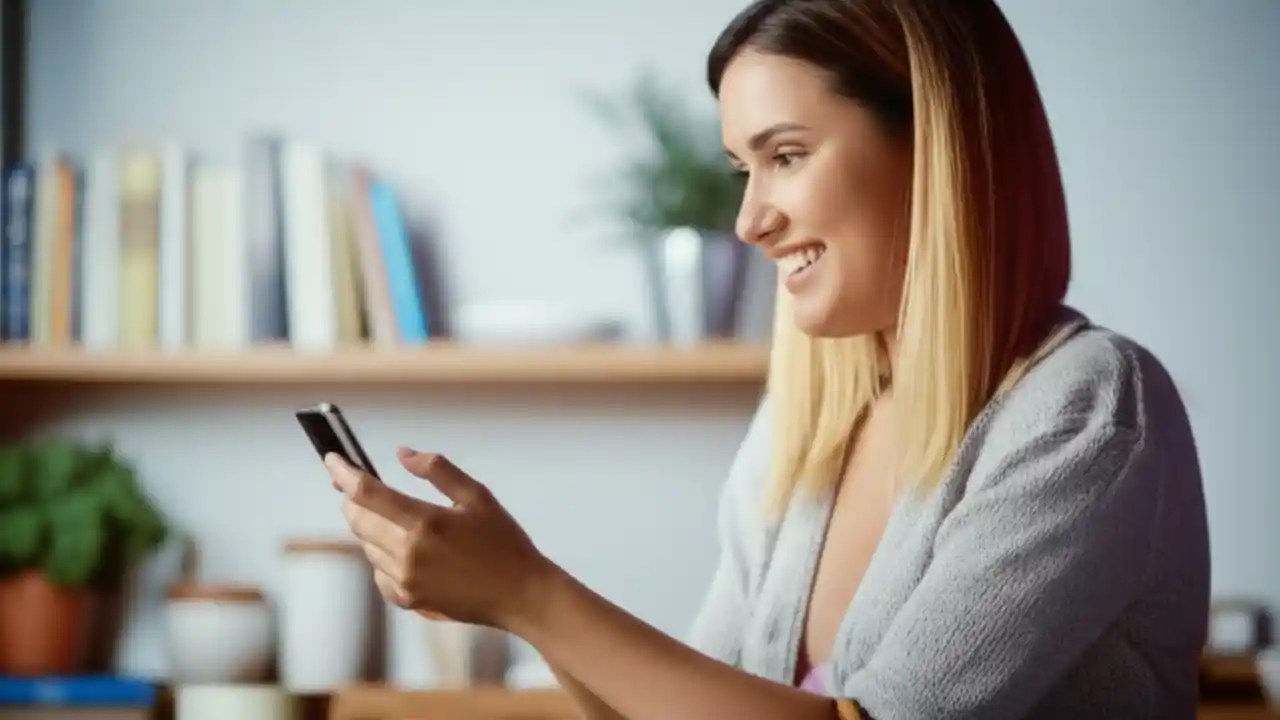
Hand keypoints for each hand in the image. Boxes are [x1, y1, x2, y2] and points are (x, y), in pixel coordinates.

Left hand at [326, 447, 553, 628]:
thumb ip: (437, 470)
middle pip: (357, 519)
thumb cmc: (504, 541)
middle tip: (361, 485)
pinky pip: (377, 571)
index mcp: (425, 522)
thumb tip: (401, 453)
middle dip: (353, 498)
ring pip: (365, 544)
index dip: (343, 472)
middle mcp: (408, 553)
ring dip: (370, 526)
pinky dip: (382, 555)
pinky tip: (406, 550)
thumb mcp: (478, 495)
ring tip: (396, 518)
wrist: (520, 595)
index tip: (332, 459)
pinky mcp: (407, 599)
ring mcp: (404, 580)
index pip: (366, 492)